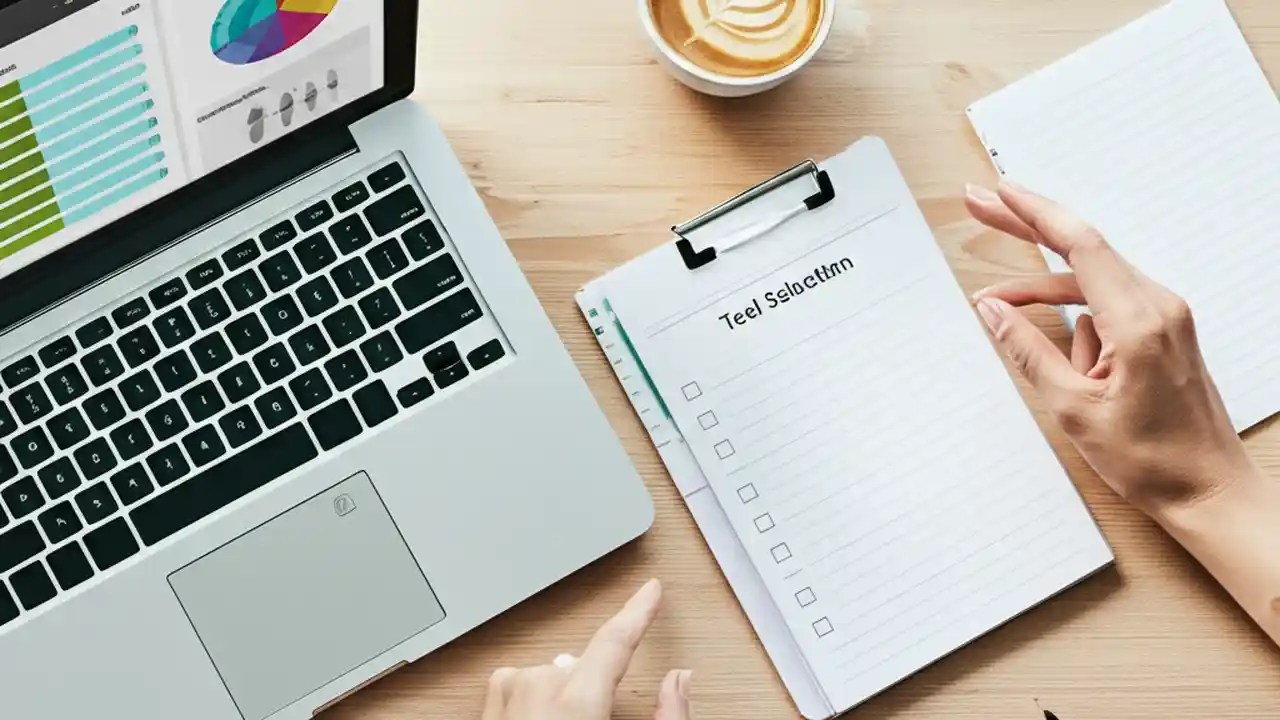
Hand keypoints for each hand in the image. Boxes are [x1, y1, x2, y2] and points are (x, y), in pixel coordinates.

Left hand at [481, 579, 693, 719]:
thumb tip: (680, 681)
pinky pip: (510, 689)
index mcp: (576, 708)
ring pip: (544, 677)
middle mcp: (533, 697)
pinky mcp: (480, 716)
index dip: (638, 612)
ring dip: (559, 697)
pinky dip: (528, 702)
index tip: (650, 590)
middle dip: (594, 687)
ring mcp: (500, 707)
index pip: (615, 642)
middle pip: (578, 668)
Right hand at [964, 182, 1257, 517]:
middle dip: (1026, 228)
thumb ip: (1028, 350)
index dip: (1033, 212)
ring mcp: (1165, 317)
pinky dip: (1073, 321)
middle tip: (980, 206)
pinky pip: (1107, 308)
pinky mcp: (1163, 332)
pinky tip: (1065, 363)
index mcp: (1139, 321)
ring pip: (1089, 284)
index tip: (998, 192)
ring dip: (1042, 294)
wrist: (1210, 492)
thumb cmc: (1153, 461)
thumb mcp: (1073, 409)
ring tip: (997, 307)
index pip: (1079, 245)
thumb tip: (993, 310)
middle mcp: (1159, 307)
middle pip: (1081, 250)